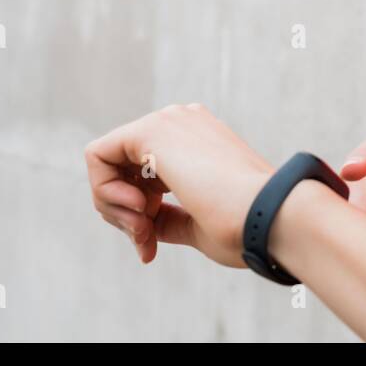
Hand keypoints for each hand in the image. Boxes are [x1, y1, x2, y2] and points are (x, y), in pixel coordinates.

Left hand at [84, 102, 274, 267]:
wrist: (268, 216)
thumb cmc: (246, 225)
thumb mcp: (198, 224)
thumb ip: (167, 218)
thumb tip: (140, 226)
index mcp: (200, 141)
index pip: (145, 175)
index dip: (138, 215)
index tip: (150, 244)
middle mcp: (183, 124)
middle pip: (122, 167)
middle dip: (125, 213)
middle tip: (146, 243)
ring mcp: (168, 122)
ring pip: (107, 161)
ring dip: (114, 206)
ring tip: (144, 232)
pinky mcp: (149, 130)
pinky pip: (97, 156)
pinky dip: (104, 190)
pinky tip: (135, 210)